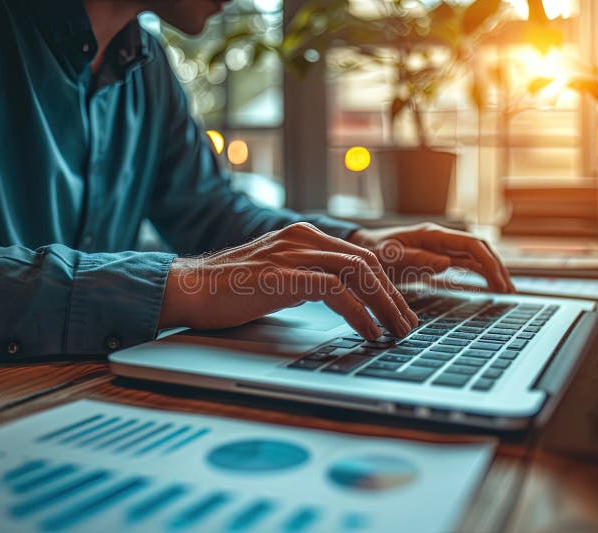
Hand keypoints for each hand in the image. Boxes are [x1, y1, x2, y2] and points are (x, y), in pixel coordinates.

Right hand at [159, 222, 419, 338]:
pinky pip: (335, 290)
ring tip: (396, 332)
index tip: (400, 310)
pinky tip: (368, 332)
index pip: (360, 256)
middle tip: (408, 325)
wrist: (189, 288)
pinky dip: (358, 312)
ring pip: (358, 273)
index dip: (387, 284)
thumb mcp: (279, 278)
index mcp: (304, 237)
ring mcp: (293, 254)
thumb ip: (309, 280)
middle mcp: (303, 239)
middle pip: (366, 263)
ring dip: (383, 306)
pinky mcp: (282, 274)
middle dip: (393, 297)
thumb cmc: (231, 290)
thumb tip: (341, 300)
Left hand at [348, 223, 514, 292]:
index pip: (471, 244)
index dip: (488, 261)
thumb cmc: (374, 251)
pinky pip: (466, 262)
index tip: (499, 280)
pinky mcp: (439, 256)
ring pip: (476, 256)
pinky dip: (481, 273)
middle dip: (496, 267)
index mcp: (433, 235)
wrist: (363, 248)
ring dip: (492, 271)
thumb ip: (415, 259)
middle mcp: (441, 238)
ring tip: (506, 291)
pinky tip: (490, 286)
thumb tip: (446, 264)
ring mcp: (441, 247)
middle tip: (508, 291)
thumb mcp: (389, 257)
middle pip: (479, 248)